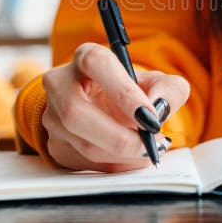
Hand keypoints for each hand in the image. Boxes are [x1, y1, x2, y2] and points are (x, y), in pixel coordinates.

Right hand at [42, 42, 189, 171]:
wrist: (108, 108)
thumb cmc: (131, 91)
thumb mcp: (155, 83)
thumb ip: (169, 90)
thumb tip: (159, 108)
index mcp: (86, 57)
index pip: (96, 64)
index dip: (123, 92)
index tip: (149, 116)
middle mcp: (61, 83)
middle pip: (76, 113)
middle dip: (119, 137)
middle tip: (149, 144)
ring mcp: (53, 115)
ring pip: (82, 143)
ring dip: (121, 155)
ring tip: (148, 150)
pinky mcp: (55, 142)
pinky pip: (86, 162)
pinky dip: (116, 165)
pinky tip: (133, 158)